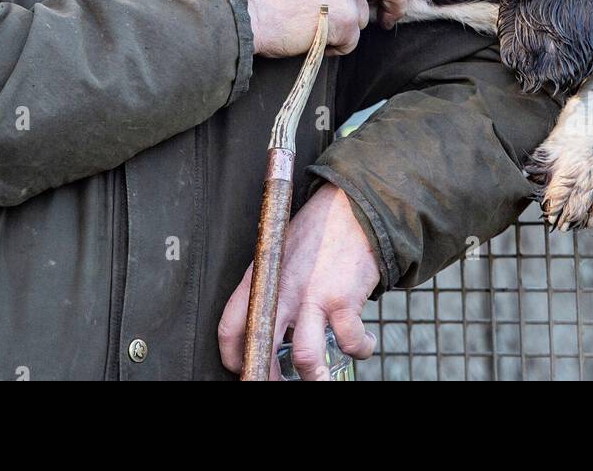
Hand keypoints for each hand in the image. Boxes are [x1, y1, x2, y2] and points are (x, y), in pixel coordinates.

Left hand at [218, 182, 380, 379]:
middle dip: (266, 378)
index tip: (241, 367)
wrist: (351, 209)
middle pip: (264, 348)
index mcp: (262, 279)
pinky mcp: (344, 301)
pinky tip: (361, 343)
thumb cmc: (315, 233)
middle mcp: (284, 290)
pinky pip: (350, 342)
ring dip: (314, 376)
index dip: (232, 356)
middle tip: (276, 383)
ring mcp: (314, 297)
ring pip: (306, 357)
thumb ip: (272, 287)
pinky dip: (359, 349)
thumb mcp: (279, 253)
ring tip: (319, 378)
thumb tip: (272, 326)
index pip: (231, 325)